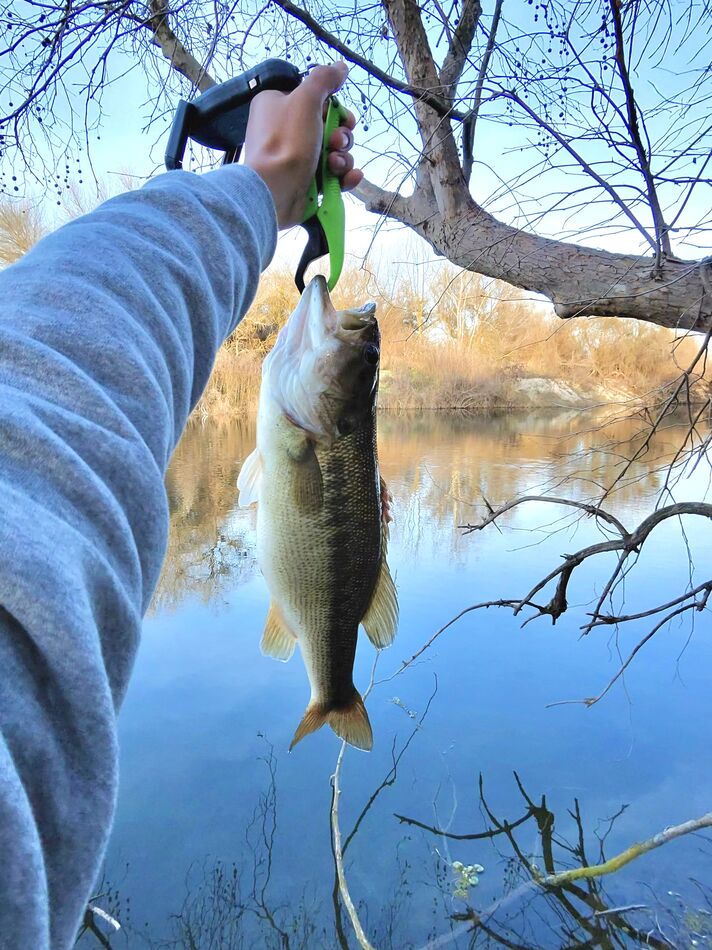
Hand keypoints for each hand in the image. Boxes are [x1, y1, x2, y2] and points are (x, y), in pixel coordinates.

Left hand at [244, 62, 362, 228]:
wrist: (274, 191)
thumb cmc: (287, 142)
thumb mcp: (305, 100)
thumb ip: (324, 79)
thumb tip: (340, 66)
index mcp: (277, 106)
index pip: (315, 102)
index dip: (334, 110)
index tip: (343, 118)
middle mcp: (284, 131)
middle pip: (328, 128)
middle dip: (341, 137)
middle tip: (336, 143)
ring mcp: (295, 159)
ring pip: (333, 153)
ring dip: (343, 158)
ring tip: (335, 165)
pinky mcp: (304, 183)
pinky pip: (332, 176)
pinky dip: (343, 176)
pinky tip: (349, 178)